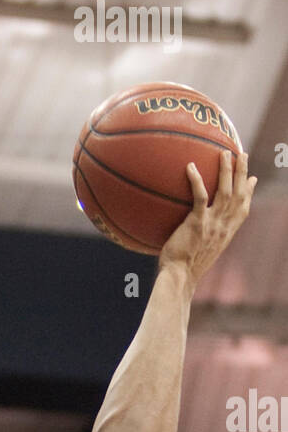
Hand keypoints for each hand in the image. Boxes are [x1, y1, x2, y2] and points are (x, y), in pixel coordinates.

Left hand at [158, 150, 256, 288]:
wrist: (180, 278)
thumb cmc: (184, 268)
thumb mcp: (202, 252)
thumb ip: (206, 238)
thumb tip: (198, 234)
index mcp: (227, 233)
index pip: (243, 209)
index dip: (249, 192)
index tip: (252, 179)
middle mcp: (224, 227)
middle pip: (239, 194)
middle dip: (242, 173)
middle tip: (241, 154)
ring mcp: (212, 224)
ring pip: (225, 191)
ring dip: (226, 170)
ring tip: (224, 153)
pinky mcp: (197, 223)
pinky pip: (199, 197)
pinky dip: (196, 180)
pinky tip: (190, 166)